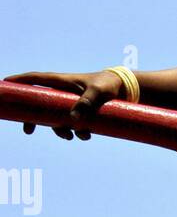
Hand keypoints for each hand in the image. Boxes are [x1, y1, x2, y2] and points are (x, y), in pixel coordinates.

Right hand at [3, 69, 125, 139]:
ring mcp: (69, 102)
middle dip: (34, 119)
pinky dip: (75, 132)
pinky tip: (84, 136)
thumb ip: (87, 103)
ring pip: (55, 119)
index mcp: (61, 81)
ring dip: (61, 130)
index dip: (19, 82)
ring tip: (72, 136)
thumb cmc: (108, 85)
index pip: (35, 80)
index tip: (5, 85)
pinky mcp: (79, 111)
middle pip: (39, 105)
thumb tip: (73, 120)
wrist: (124, 90)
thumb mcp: (98, 92)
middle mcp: (62, 92)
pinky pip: (70, 125)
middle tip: (28, 131)